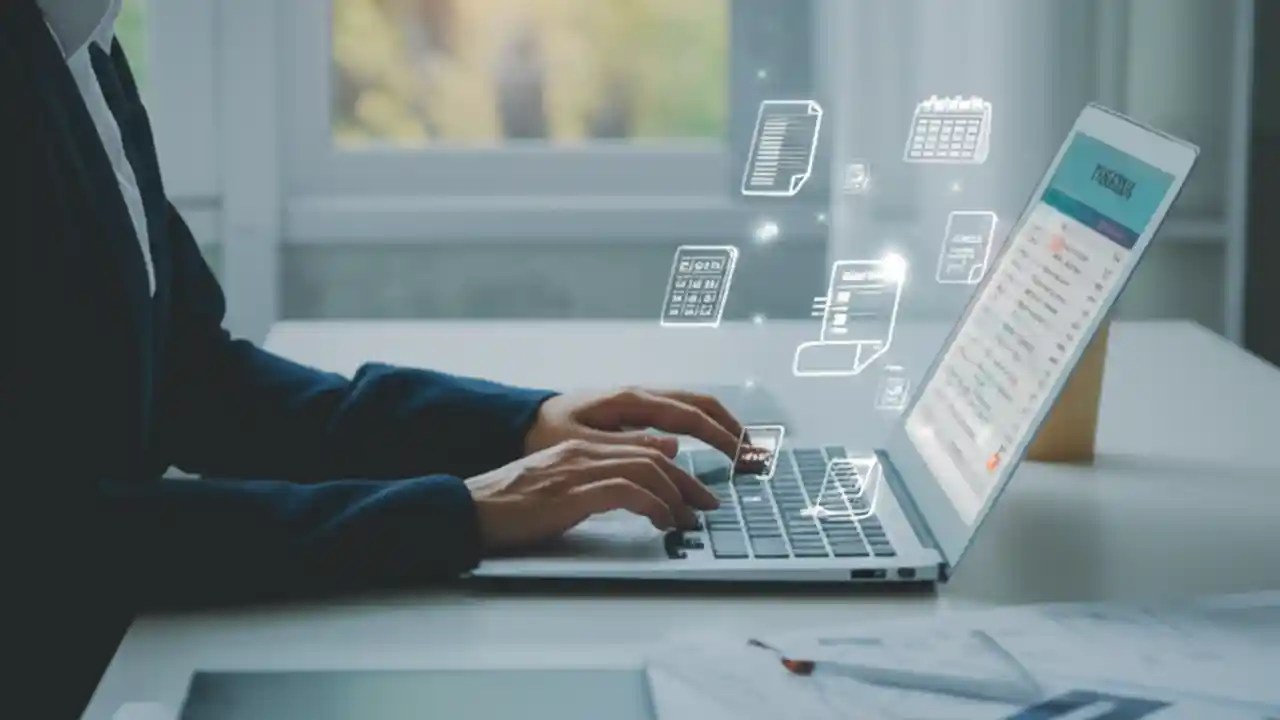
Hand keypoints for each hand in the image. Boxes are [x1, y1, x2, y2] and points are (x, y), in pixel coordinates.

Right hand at [466, 439, 718, 550]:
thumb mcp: (557, 491)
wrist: (468, 511)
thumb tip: (631, 495)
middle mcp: (582, 452)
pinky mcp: (572, 493)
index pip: (642, 449)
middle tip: (707, 506)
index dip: (675, 471)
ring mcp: (577, 470)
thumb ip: (592, 485)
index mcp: (579, 448)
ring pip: (646, 470)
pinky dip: (654, 506)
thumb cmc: (508, 508)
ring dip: (676, 496)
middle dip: (687, 482)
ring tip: (690, 519)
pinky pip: (627, 491)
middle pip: (653, 457)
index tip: (694, 493)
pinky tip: (663, 522)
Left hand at [523, 388, 744, 459]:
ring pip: (693, 405)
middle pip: (700, 403)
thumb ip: (626, 446)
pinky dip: (704, 426)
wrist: (524, 421)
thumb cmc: (549, 433)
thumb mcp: (582, 445)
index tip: (741, 457)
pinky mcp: (636, 412)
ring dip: (721, 425)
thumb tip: (672, 448)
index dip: (719, 435)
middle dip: (731, 426)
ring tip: (743, 449)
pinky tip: (713, 444)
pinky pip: (679, 413)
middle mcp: (640, 396)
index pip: (689, 415)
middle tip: (754, 454)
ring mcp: (640, 402)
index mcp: (630, 401)